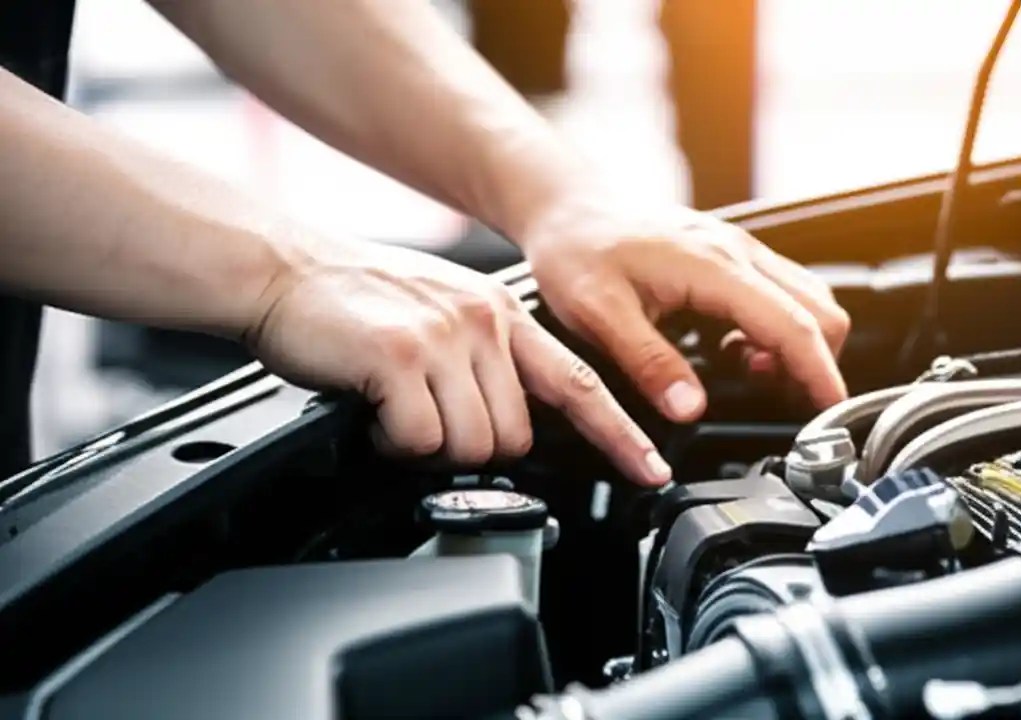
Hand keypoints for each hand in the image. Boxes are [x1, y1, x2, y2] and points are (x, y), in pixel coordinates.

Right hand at [244, 239, 671, 485]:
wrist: (286, 268)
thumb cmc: (359, 301)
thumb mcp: (445, 313)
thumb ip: (487, 359)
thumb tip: (507, 422)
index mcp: (503, 315)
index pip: (579, 382)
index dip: (620, 432)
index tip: (651, 468)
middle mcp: (484, 323)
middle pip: (516, 436)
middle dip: (475, 448)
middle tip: (430, 422)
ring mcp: (444, 338)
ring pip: (473, 444)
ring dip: (432, 447)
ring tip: (398, 411)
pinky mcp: (400, 356)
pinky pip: (420, 441)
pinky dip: (394, 443)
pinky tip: (375, 413)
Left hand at [520, 198, 849, 421]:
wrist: (567, 205)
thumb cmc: (576, 249)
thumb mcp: (598, 314)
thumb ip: (648, 363)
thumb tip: (690, 409)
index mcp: (714, 266)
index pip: (793, 326)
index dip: (818, 374)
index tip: (830, 413)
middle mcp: (738, 252)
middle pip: (819, 311)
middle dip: (815, 364)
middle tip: (784, 404)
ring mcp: (739, 249)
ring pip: (807, 299)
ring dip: (795, 346)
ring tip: (749, 375)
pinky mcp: (731, 253)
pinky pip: (781, 292)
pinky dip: (777, 330)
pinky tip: (734, 349)